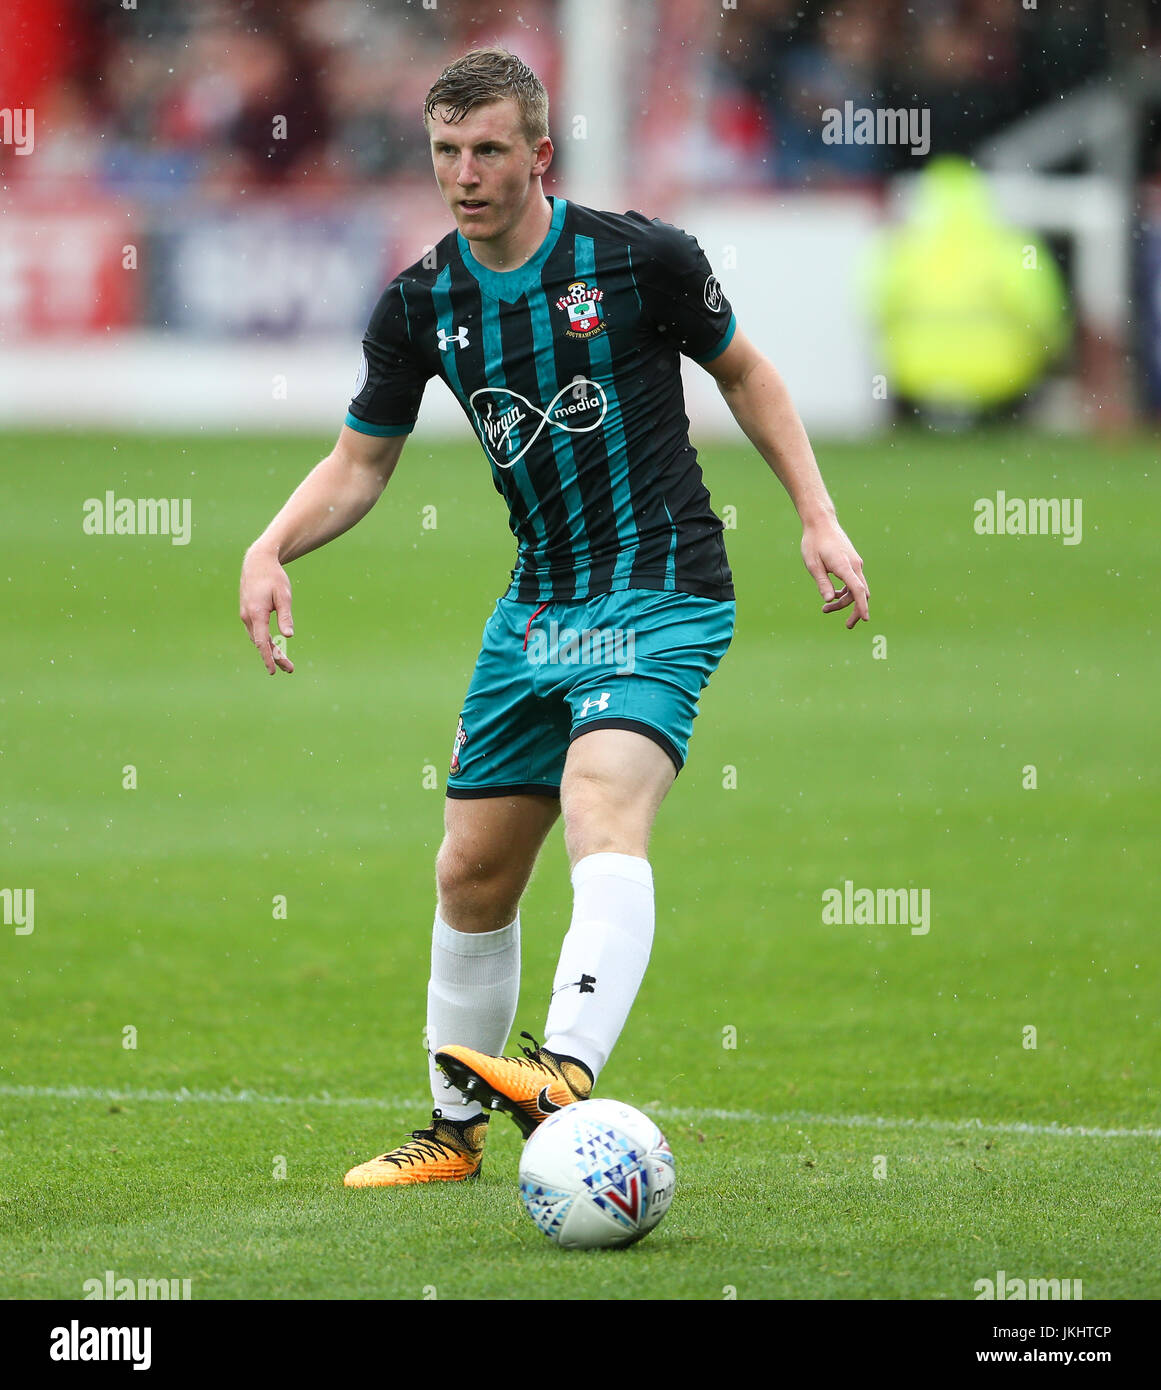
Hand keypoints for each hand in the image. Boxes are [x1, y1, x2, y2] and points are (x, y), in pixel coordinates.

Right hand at [240, 545, 294, 673]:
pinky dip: (264, 641)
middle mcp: (248, 617)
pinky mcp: (248, 613)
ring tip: (285, 662)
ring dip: (270, 650)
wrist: (257, 562)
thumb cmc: (273, 577)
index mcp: (256, 613)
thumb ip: (285, 616)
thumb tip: (288, 636)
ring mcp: (246, 615)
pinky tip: (274, 647)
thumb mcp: (284, 595)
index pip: (261, 641)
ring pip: (257, 638)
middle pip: (260, 643)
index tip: (274, 670)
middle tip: (290, 669)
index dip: (268, 657)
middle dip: (274, 657)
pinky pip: (256, 632)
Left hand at [801, 518, 868, 628]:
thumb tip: (828, 600)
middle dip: (855, 610)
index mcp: (844, 566)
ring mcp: (855, 563)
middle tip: (848, 626)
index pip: (857, 590)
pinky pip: (853, 581)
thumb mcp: (813, 565)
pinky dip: (845, 591)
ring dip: (845, 601)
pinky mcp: (852, 562)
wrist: (821, 523)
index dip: (861, 606)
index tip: (865, 619)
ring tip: (825, 608)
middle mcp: (855, 565)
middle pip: (860, 593)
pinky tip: (832, 595)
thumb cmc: (814, 543)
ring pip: (856, 588)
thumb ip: (822, 583)